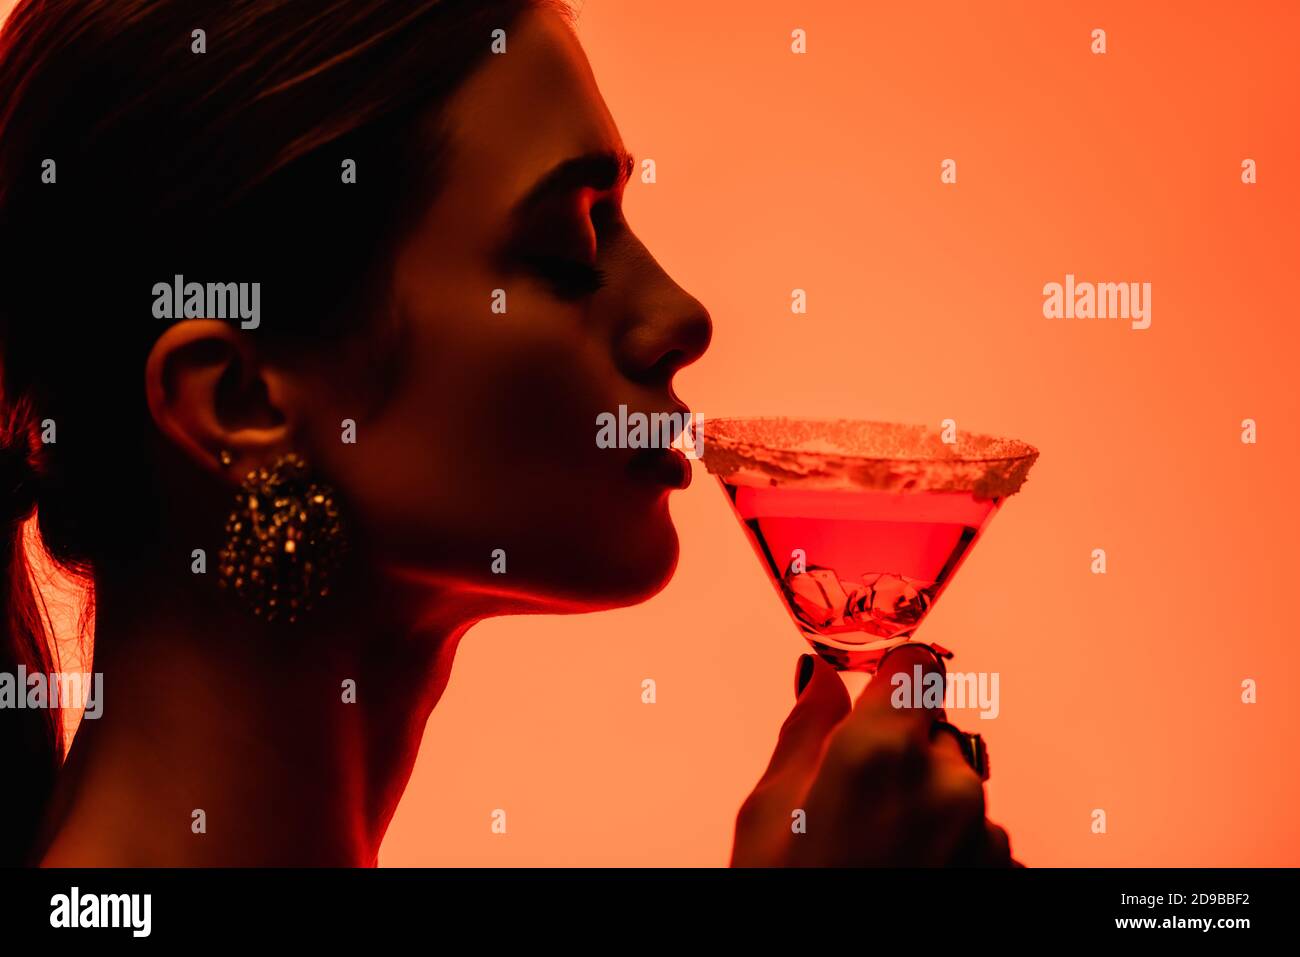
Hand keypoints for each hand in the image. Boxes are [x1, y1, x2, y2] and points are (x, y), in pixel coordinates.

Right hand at [731, 644, 1016, 866]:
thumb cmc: (786, 899)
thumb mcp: (767, 813)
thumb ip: (805, 731)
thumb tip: (820, 679)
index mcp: (879, 751)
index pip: (915, 665)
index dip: (890, 679)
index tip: (872, 696)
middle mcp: (945, 781)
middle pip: (935, 728)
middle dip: (901, 750)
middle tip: (854, 801)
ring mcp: (982, 831)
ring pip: (958, 782)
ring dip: (927, 801)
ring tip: (877, 852)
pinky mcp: (1003, 871)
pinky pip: (978, 832)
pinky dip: (950, 844)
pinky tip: (906, 875)